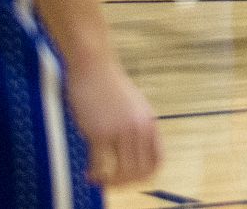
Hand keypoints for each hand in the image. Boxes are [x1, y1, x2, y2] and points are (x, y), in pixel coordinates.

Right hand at [65, 57, 161, 186]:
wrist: (94, 64)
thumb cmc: (108, 84)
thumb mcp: (133, 105)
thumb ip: (136, 125)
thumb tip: (132, 148)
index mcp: (149, 122)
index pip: (157, 160)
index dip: (145, 175)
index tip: (130, 178)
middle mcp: (139, 128)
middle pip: (141, 171)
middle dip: (126, 182)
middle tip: (110, 182)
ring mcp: (121, 130)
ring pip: (123, 172)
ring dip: (111, 182)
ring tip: (98, 180)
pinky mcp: (100, 132)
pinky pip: (101, 164)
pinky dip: (95, 174)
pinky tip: (88, 173)